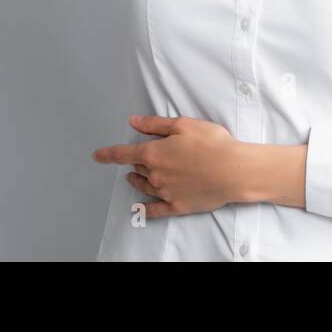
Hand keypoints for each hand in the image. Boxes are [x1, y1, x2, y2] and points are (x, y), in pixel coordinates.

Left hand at [91, 114, 247, 217]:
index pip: (123, 153)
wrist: (234, 171)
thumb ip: (154, 125)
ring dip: (136, 180)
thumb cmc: (212, 144)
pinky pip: (154, 210)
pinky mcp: (176, 206)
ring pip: (143, 186)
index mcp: (153, 152)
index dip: (108, 154)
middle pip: (137, 167)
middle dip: (135, 161)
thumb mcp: (183, 125)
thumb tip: (133, 121)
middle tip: (140, 155)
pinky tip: (140, 208)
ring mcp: (164, 192)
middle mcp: (155, 174)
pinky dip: (145, 208)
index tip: (97, 155)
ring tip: (133, 177)